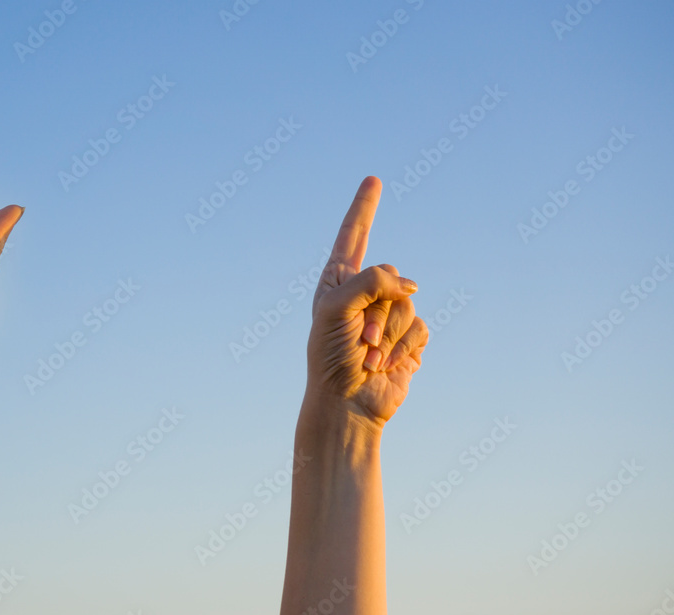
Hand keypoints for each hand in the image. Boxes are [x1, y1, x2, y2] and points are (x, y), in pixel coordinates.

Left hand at [306, 176, 427, 425]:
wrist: (347, 404)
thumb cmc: (330, 356)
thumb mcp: (336, 307)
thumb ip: (372, 280)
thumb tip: (410, 285)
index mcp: (337, 282)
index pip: (353, 235)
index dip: (364, 207)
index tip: (373, 179)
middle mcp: (363, 294)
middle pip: (390, 276)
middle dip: (377, 310)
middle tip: (358, 339)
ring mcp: (387, 316)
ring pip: (408, 303)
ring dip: (389, 333)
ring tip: (369, 356)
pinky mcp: (408, 339)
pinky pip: (422, 327)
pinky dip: (405, 347)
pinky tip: (388, 366)